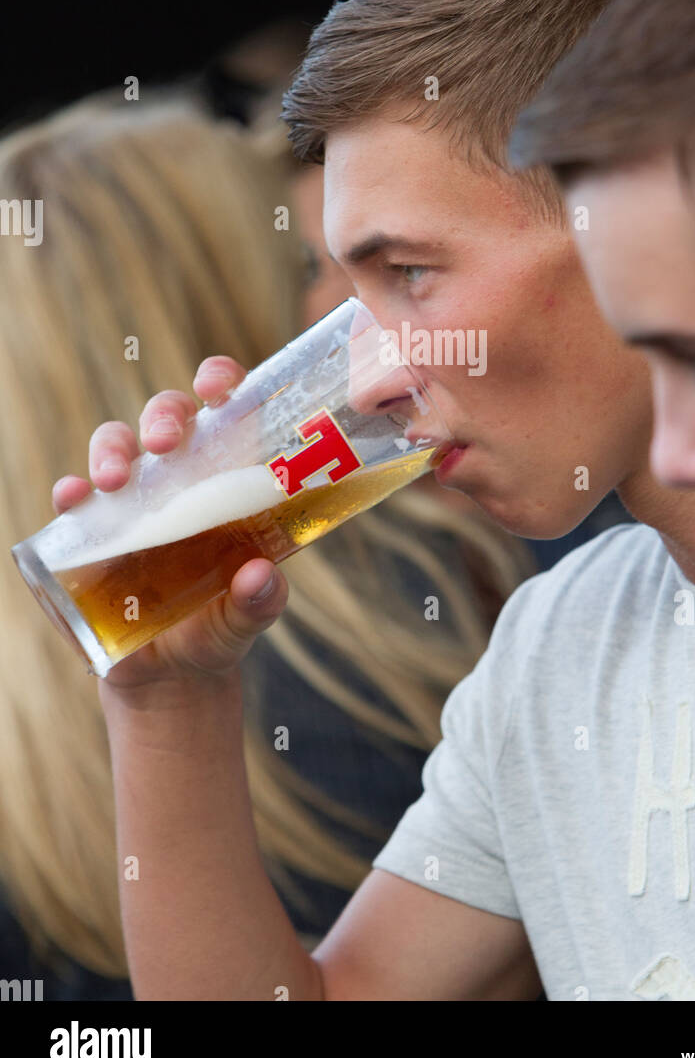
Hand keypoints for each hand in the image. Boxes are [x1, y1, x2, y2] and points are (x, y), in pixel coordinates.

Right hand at [52, 356, 287, 693]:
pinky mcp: (89, 534)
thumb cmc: (219, 627)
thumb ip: (260, 601)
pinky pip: (73, 501)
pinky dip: (70, 493)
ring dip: (111, 451)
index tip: (217, 388)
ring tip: (114, 480)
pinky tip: (72, 499)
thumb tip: (260, 577)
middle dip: (162, 417)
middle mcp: (177, 478)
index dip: (220, 381)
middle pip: (165, 417)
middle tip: (164, 443)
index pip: (223, 408)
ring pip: (115, 446)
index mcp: (226, 477)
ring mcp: (129, 502)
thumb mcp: (246, 617)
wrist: (171, 676)